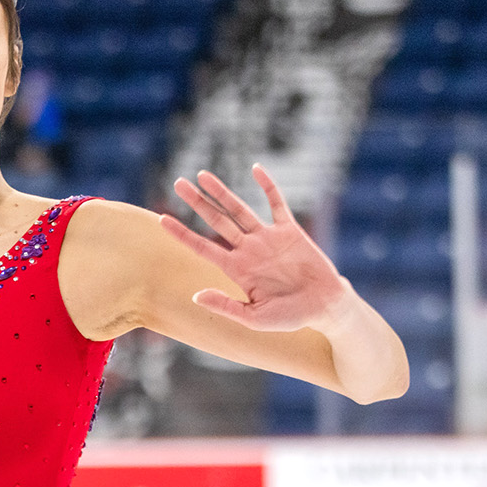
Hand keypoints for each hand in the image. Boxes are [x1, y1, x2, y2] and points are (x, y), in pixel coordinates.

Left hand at [163, 164, 352, 332]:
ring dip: (221, 191)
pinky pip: (277, 203)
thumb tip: (195, 296)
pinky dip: (267, 185)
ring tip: (203, 175)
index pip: (202, 247)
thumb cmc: (290, 317)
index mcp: (236, 269)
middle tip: (178, 183)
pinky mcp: (290, 230)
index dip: (182, 233)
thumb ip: (225, 306)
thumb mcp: (254, 318)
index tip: (161, 219)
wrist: (324, 307)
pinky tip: (255, 168)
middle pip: (216, 220)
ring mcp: (268, 238)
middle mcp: (248, 250)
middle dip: (197, 202)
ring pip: (239, 208)